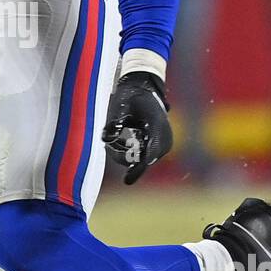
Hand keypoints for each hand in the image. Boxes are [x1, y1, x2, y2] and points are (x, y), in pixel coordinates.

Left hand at [102, 71, 172, 185]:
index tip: (128, 181)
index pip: (149, 153)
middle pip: (142, 160)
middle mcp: (164, 139)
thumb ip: (115, 121)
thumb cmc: (132, 95)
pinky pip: (141, 157)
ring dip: (124, 154)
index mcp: (157, 127)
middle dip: (122, 156)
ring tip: (113, 138)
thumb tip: (106, 138)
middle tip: (108, 143)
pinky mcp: (158, 147)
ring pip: (140, 161)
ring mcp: (162, 144)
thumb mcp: (122, 104)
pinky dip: (129, 152)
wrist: (145, 89)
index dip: (138, 168)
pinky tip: (121, 139)